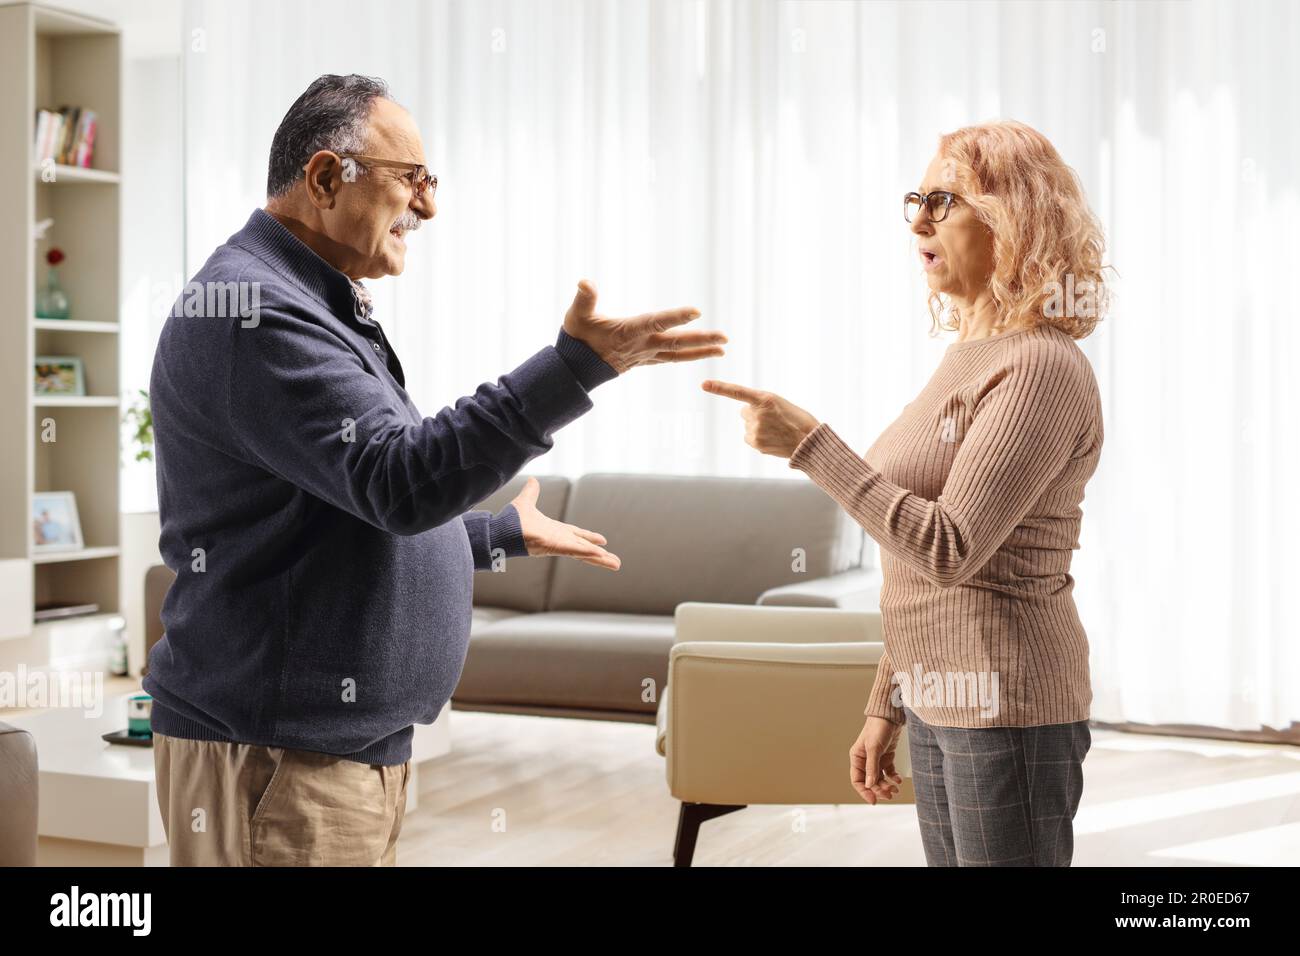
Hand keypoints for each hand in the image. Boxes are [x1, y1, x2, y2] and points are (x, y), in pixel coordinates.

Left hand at [511, 477, 620, 570]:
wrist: (502, 529)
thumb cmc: (511, 520)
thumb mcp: (526, 501)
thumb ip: (531, 492)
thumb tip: (532, 480)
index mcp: (555, 531)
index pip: (577, 535)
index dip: (590, 539)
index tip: (603, 542)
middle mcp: (559, 540)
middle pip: (585, 548)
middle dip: (600, 555)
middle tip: (615, 561)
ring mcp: (559, 545)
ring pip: (585, 553)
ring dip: (600, 559)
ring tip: (616, 565)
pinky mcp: (556, 547)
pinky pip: (576, 551)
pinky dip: (589, 553)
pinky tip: (602, 556)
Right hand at [562, 280, 726, 372]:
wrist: (576, 368)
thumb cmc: (577, 338)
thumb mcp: (577, 315)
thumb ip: (584, 298)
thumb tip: (585, 281)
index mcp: (628, 331)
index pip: (656, 322)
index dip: (675, 317)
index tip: (697, 311)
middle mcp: (641, 345)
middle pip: (676, 342)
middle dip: (701, 339)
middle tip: (725, 338)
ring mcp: (645, 355)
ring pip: (678, 354)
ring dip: (701, 350)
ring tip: (723, 350)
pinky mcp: (645, 360)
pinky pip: (671, 359)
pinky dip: (688, 356)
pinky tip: (701, 353)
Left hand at [701, 380, 820, 458]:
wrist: (808, 440)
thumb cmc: (796, 418)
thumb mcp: (780, 403)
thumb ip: (760, 404)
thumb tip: (743, 415)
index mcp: (765, 398)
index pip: (737, 391)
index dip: (719, 387)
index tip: (703, 384)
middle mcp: (758, 414)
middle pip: (745, 412)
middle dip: (754, 414)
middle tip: (774, 418)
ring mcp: (756, 430)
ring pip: (748, 425)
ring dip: (757, 426)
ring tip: (776, 429)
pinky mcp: (756, 443)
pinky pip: (749, 437)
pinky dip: (758, 437)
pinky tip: (773, 438)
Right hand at [849, 717, 904, 804]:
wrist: (890, 716)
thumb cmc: (878, 729)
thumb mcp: (874, 749)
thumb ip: (872, 768)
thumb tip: (870, 785)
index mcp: (857, 758)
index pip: (857, 780)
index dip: (864, 792)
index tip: (874, 801)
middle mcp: (865, 760)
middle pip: (870, 782)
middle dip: (879, 790)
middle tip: (889, 795)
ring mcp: (876, 759)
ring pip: (880, 778)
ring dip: (887, 785)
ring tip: (895, 789)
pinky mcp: (886, 756)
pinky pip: (889, 772)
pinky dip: (893, 777)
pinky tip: (898, 780)